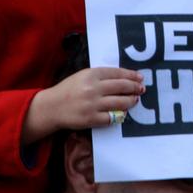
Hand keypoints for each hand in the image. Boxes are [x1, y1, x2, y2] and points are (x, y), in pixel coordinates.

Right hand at [23, 67, 145, 142]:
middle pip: (122, 87)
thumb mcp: (82, 76)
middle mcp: (93, 88)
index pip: (117, 73)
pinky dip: (119, 115)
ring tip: (134, 100)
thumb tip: (123, 78)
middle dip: (135, 88)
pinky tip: (122, 113)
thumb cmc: (68, 90)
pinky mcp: (91, 119)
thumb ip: (100, 76)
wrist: (52, 107)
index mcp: (91, 74)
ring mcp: (92, 104)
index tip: (140, 77)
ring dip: (131, 101)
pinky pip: (112, 117)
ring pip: (120, 102)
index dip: (131, 75)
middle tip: (141, 89)